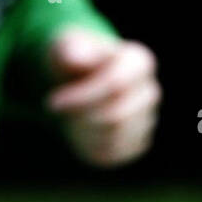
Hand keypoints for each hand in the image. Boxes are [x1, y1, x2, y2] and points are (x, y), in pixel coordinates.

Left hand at [45, 27, 159, 167]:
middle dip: (78, 115)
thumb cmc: (70, 57)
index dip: (82, 97)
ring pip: (113, 138)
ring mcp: (146, 119)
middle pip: (116, 116)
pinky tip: (77, 128)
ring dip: (80, 130)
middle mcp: (148, 91)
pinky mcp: (135, 143)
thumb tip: (77, 59)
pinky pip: (111, 154)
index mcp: (138, 61)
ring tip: (68, 114)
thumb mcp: (62, 46)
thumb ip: (69, 49)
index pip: (117, 85)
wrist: (74, 77)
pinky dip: (86, 145)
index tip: (52, 100)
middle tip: (53, 107)